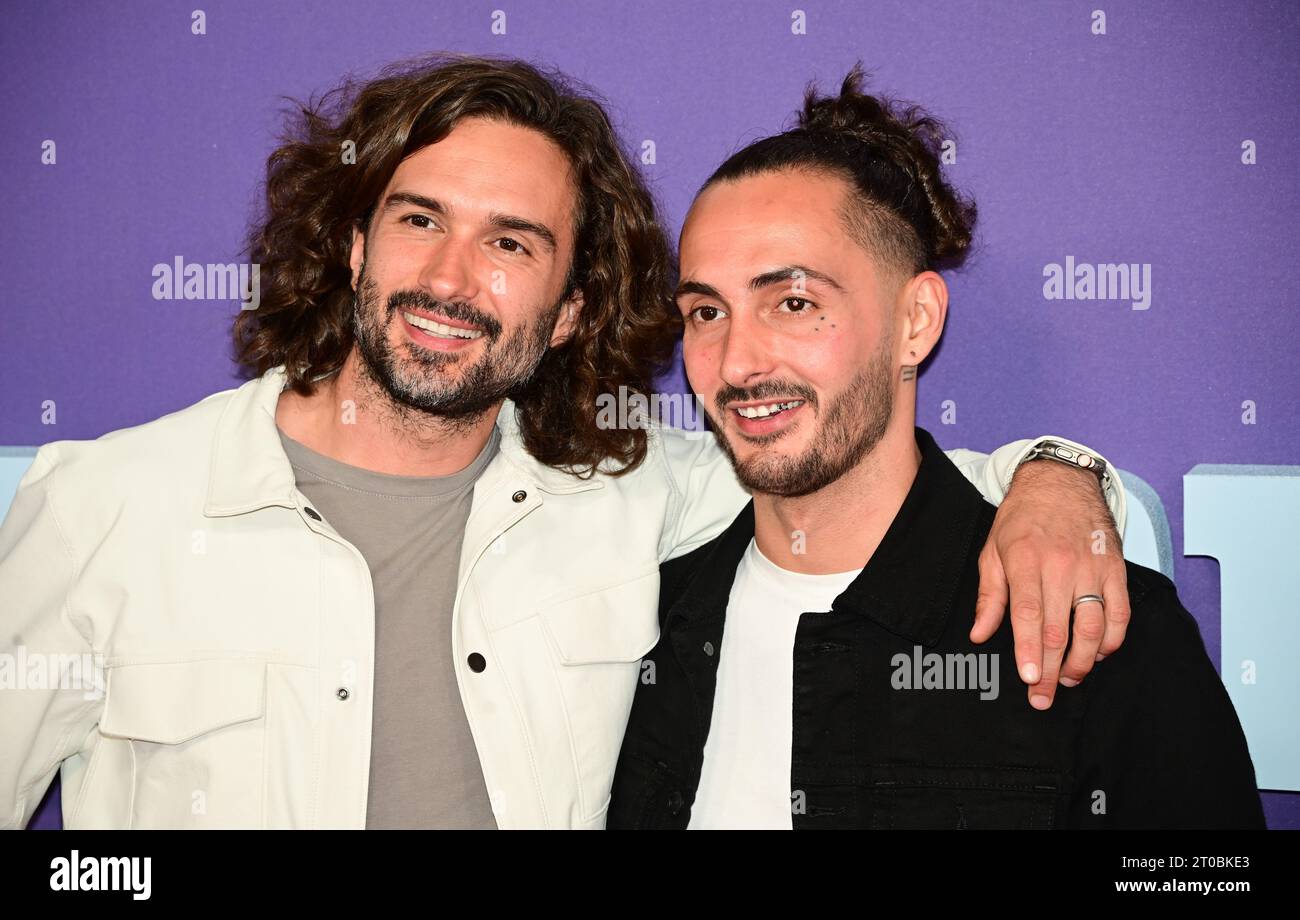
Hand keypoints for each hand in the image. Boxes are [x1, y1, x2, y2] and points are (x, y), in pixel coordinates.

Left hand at [970, 459, 1130, 709]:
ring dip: (1083, 661)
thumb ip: (989, 595)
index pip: (1028, 614)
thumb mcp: (993, 550)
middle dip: (1052, 670)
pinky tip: (1098, 654)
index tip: (1031, 679)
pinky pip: (1120, 613)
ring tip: (1070, 680)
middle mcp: (1061, 566)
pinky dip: (1112, 640)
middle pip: (1059, 629)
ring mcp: (1092, 568)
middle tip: (1044, 698)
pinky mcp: (1115, 568)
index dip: (1030, 650)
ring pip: (1093, 626)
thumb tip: (979, 634)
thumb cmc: (1021, 519)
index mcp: (1025, 561)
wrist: (1061, 482)